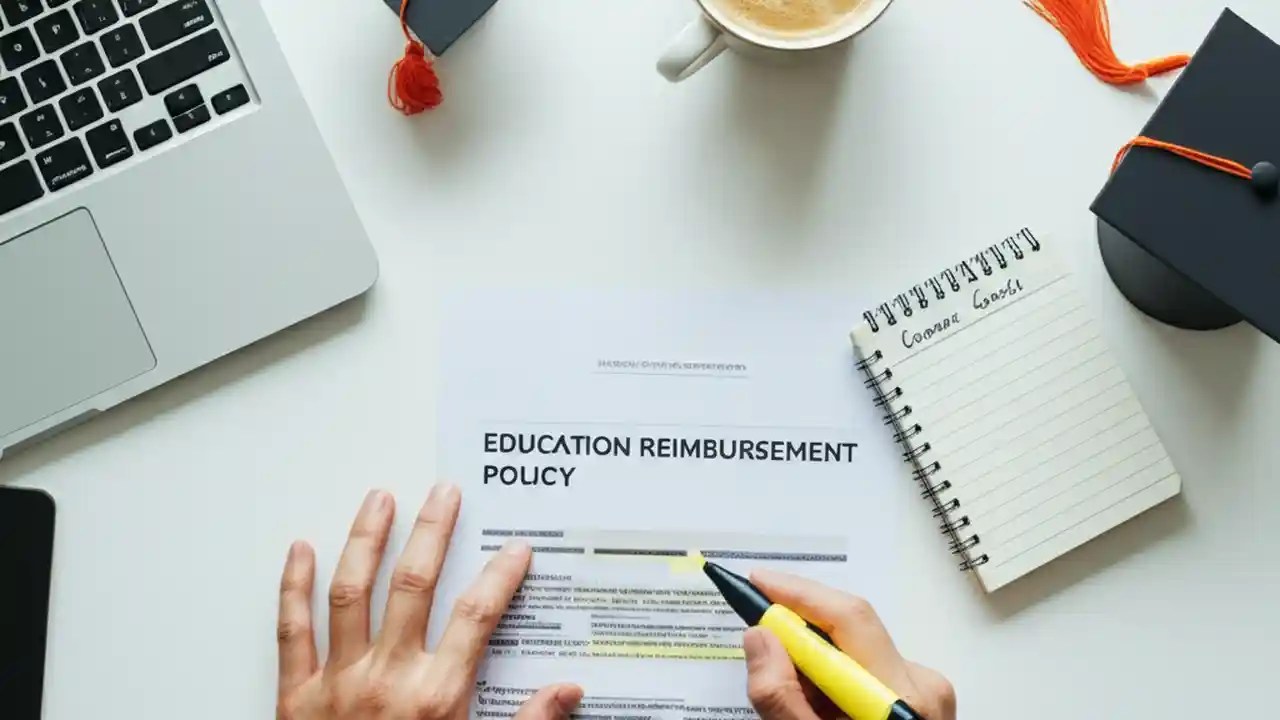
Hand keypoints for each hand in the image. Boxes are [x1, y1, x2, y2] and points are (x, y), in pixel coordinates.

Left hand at [276, 483, 582, 719]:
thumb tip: (569, 693)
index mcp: (438, 697)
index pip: (478, 615)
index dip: (501, 575)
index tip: (515, 550)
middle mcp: (388, 679)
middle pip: (414, 586)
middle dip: (433, 532)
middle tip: (444, 495)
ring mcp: (338, 684)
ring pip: (351, 593)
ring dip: (366, 540)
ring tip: (379, 501)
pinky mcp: (295, 699)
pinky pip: (291, 631)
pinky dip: (293, 586)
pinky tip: (301, 550)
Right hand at [741, 570, 954, 719]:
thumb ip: (781, 698)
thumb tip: (758, 638)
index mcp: (902, 697)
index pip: (849, 618)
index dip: (798, 594)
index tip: (755, 583)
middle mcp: (923, 685)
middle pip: (850, 629)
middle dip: (797, 630)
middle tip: (756, 637)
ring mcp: (926, 692)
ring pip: (853, 652)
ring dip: (814, 661)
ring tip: (793, 700)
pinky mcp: (920, 700)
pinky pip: (865, 671)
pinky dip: (832, 680)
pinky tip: (817, 710)